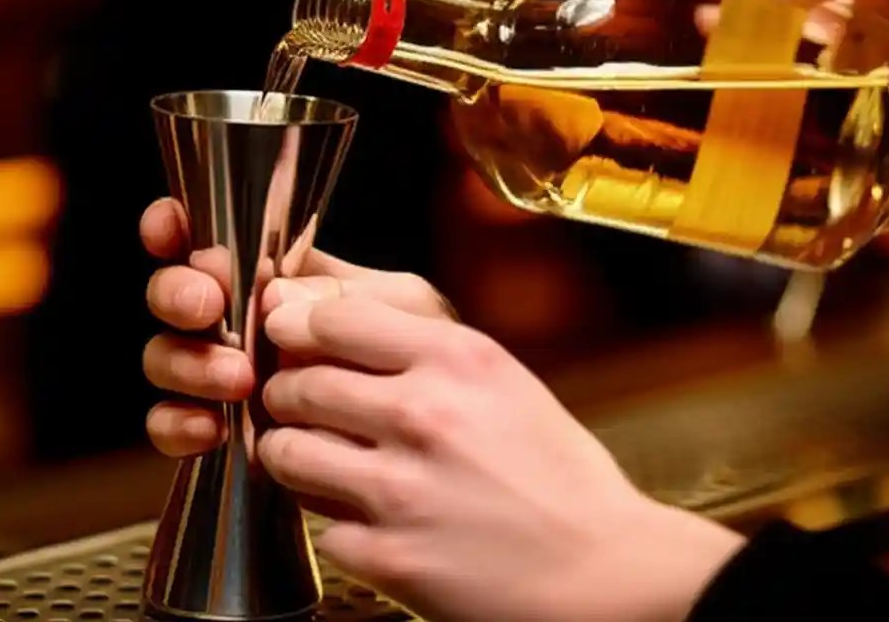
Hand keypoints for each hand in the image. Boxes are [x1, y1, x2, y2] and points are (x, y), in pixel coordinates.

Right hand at [138, 196, 455, 456]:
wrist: (445, 449)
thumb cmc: (432, 366)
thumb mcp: (408, 315)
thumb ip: (348, 294)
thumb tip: (274, 293)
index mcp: (280, 275)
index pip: (211, 236)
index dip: (173, 226)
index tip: (171, 229)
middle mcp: (239, 319)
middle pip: (175, 292)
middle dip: (178, 292)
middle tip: (209, 305)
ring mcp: (221, 375)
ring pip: (166, 356)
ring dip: (189, 360)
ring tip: (235, 378)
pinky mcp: (216, 431)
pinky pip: (171, 424)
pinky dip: (179, 423)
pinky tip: (211, 428)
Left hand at [257, 292, 744, 621]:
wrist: (603, 572)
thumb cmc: (558, 478)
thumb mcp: (505, 383)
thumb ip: (423, 352)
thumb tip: (327, 325)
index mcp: (460, 359)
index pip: (333, 316)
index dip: (300, 328)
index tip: (294, 341)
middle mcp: (425, 414)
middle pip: (298, 383)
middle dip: (285, 393)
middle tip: (297, 405)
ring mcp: (401, 489)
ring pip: (287, 451)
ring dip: (292, 454)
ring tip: (317, 460)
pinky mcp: (388, 556)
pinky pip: (320, 526)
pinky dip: (337, 524)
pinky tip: (370, 520)